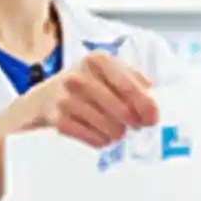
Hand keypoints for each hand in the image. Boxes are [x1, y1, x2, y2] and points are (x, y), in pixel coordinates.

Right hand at [28, 52, 158, 147]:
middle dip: (134, 122)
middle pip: (122, 111)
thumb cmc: (89, 82)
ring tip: (116, 129)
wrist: (46, 96)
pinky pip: (95, 139)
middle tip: (134, 124)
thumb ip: (135, 80)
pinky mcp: (59, 120)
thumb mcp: (109, 70)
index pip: (129, 86)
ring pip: (110, 128)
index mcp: (97, 60)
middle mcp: (80, 78)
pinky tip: (101, 133)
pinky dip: (103, 140)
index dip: (146, 105)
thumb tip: (152, 99)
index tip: (153, 118)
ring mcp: (67, 99)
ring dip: (118, 133)